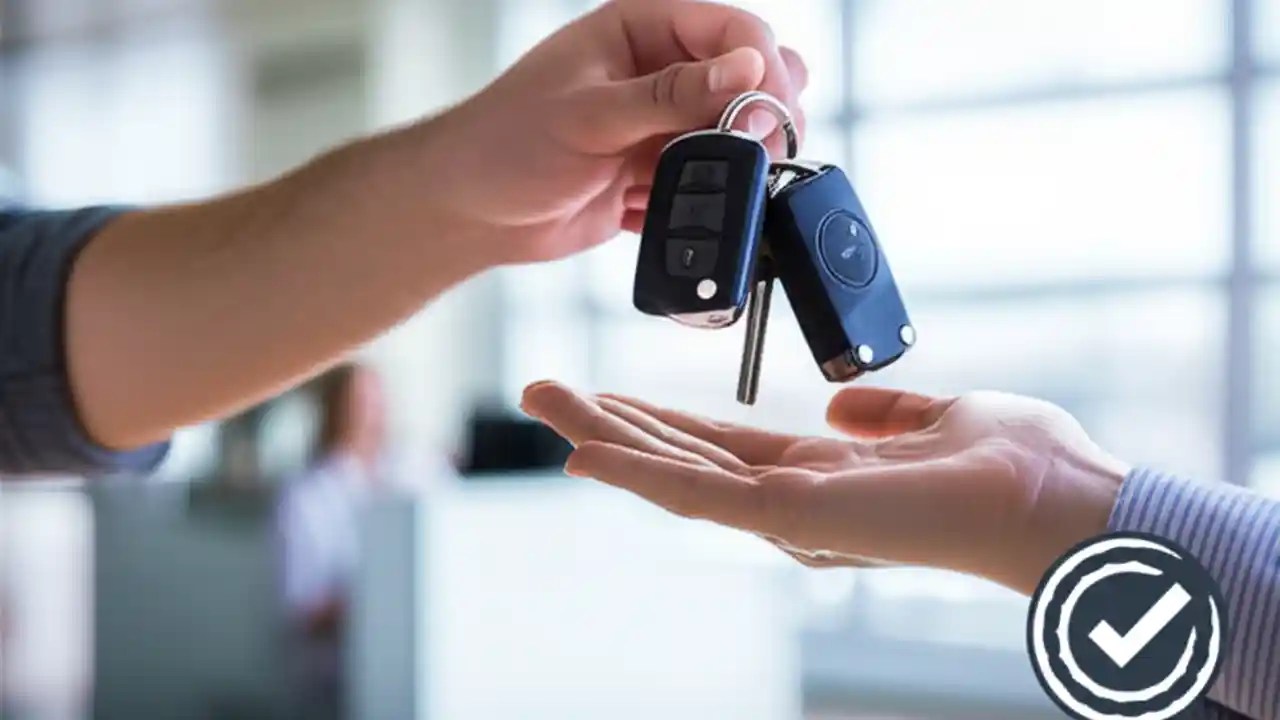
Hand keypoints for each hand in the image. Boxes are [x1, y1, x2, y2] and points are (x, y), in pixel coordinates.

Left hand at [421, 0, 807, 263]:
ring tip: (731, 185)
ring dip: (740, 162)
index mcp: (638, 29)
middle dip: (764, 115)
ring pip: (734, 135)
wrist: (469, 211)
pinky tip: (695, 212)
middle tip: (761, 151)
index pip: (730, 28)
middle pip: (746, 79)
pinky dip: (711, 200)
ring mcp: (660, 126)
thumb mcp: (590, 115)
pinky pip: (707, 183)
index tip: (770, 111)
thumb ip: (672, 96)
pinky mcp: (657, 174)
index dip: (761, 66)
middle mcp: (657, 73)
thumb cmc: (504, 143)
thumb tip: (747, 71)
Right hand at [521, 381, 1129, 594]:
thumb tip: (840, 405)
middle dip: (609, 429)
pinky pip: (694, 494)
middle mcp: (795, 500)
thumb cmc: (1018, 465)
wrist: (1055, 498)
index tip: (610, 403)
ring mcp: (787, 515)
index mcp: (824, 474)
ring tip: (542, 406)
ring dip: (602, 441)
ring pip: (672, 477)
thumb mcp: (940, 415)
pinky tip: (587, 449)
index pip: (721, 448)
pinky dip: (635, 471)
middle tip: (544, 397)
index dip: (660, 425)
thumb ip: (885, 412)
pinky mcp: (790, 518)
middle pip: (681, 460)